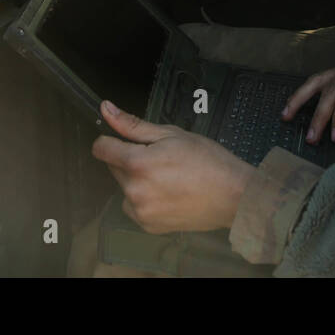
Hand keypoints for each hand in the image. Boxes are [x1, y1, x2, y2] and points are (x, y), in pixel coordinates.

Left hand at [91, 100, 256, 233]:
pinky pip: (134, 206)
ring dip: (137, 180)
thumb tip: (106, 109)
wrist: (232, 195)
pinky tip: (168, 193)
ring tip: (167, 177)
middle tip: (160, 158)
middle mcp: (135, 191)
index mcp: (138, 164)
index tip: (121, 140)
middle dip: (130, 160)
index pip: (101, 149)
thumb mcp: (171, 134)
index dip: (110, 140)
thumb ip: (133, 125)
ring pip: (125, 187)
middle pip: (114, 167)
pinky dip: (145, 199)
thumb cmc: (208, 161)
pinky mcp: (148, 225)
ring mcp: (141, 211)